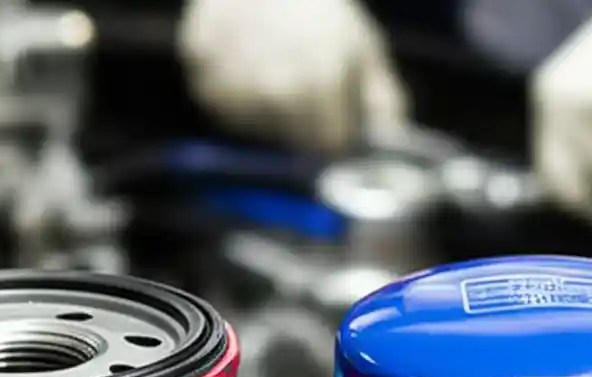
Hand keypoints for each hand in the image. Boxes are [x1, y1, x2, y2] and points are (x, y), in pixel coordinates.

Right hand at [179, 0, 407, 154]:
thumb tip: (390, 147)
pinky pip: (216, 102)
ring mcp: (232, 80)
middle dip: (300, 126)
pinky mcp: (200, 69)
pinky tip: (242, 60)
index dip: (334, 137)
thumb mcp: (364, 48)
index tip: (334, 122)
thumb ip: (383, 102)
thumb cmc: (322, 8)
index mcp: (321, 82)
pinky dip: (228, 91)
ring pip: (250, 127)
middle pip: (289, 142)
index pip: (328, 147)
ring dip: (262, 111)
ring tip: (271, 67)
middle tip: (302, 86)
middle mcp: (274, 89)